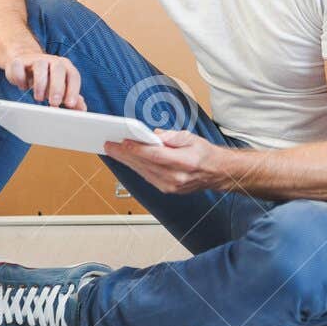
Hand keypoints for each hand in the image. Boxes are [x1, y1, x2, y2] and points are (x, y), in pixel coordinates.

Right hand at [3, 50, 86, 109]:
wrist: (25, 64)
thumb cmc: (47, 79)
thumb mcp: (61, 88)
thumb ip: (72, 98)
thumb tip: (82, 110)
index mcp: (65, 66)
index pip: (73, 76)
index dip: (73, 90)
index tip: (70, 105)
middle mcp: (52, 61)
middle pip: (58, 68)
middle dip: (57, 87)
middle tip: (54, 103)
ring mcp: (35, 59)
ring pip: (40, 66)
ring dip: (40, 83)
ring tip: (39, 98)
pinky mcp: (19, 62)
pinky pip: (19, 67)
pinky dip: (21, 78)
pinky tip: (23, 87)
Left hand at [104, 130, 223, 194]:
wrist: (217, 172)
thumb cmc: (205, 154)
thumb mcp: (191, 138)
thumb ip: (172, 136)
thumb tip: (154, 135)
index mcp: (184, 162)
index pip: (155, 155)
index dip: (137, 149)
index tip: (123, 142)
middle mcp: (176, 177)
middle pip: (145, 165)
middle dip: (125, 154)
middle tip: (109, 145)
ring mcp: (171, 186)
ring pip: (143, 172)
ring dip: (127, 161)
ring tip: (113, 151)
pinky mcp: (167, 190)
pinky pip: (147, 177)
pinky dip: (136, 168)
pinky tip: (127, 160)